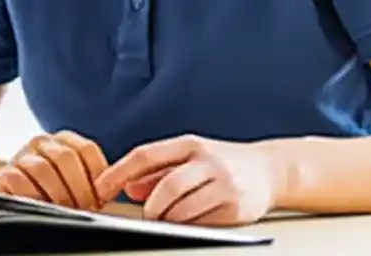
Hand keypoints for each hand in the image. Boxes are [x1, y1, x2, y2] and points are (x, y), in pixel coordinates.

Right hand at [0, 131, 108, 210]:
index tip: (102, 198)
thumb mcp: (72, 180)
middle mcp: (42, 143)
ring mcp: (22, 156)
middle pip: (66, 157)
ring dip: (58, 195)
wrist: (4, 189)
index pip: (87, 150)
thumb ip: (92, 181)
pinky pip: (20, 180)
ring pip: (43, 168)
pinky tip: (42, 207)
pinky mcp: (4, 173)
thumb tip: (115, 190)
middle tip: (85, 209)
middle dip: (80, 189)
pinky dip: (34, 197)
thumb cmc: (48, 190)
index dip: (98, 176)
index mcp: (64, 140)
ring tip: (65, 211)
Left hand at [95, 136, 281, 225]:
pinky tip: (189, 222)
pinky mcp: (237, 208)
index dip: (118, 173)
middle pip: (166, 188)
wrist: (271, 170)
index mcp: (190, 144)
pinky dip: (188, 226)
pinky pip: (201, 223)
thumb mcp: (189, 158)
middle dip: (150, 208)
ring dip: (168, 220)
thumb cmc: (222, 163)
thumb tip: (128, 189)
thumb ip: (157, 172)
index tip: (100, 188)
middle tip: (147, 216)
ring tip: (167, 220)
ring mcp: (224, 184)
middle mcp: (207, 161)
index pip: (145, 156)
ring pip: (182, 210)